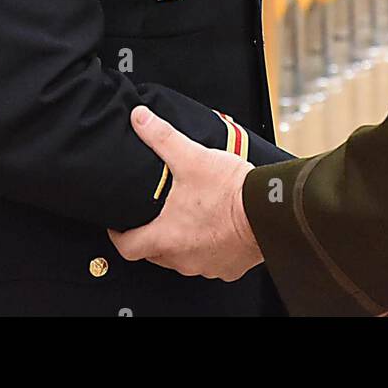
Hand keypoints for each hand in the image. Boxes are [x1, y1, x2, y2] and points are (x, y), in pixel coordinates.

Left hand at [108, 106, 262, 280]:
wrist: (269, 211)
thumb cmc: (232, 192)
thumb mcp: (192, 157)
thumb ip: (162, 137)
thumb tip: (140, 119)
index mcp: (166, 236)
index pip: (127, 247)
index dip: (119, 236)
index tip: (120, 225)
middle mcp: (183, 257)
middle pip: (154, 254)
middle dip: (151, 236)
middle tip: (155, 216)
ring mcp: (206, 265)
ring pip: (182, 259)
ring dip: (182, 242)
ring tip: (189, 218)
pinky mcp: (228, 268)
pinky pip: (210, 262)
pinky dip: (209, 248)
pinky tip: (216, 229)